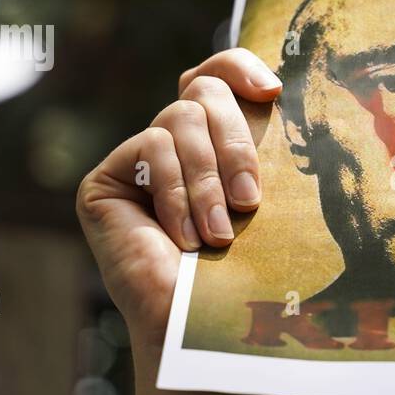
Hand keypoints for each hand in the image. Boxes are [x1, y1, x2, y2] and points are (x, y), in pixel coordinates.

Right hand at [76, 48, 281, 354]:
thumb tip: (288, 94)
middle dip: (237, 142)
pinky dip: (176, 194)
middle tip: (251, 202)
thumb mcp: (273, 198)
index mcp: (216, 140)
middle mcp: (175, 142)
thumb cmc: (250, 272)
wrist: (205, 328)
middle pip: (203, 90)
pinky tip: (185, 239)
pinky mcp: (105, 181)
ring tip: (221, 236)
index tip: (272, 92)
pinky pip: (151, 147)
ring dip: (208, 181)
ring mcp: (138, 160)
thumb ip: (274, 147)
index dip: (239, 66)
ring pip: (181, 117)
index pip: (218, 71)